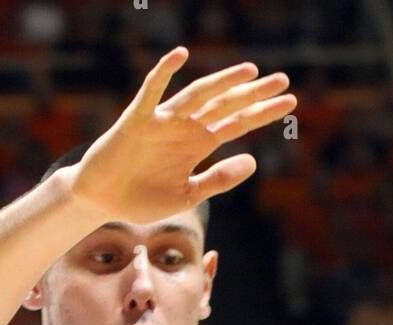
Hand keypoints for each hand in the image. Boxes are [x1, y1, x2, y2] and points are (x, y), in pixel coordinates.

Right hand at [67, 48, 295, 222]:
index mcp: (198, 145)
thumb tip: (254, 161)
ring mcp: (162, 122)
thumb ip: (218, 180)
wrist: (102, 200)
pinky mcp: (137, 120)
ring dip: (223, 83)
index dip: (262, 113)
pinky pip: (151, 92)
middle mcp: (184, 128)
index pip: (237, 124)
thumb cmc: (142, 198)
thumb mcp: (188, 194)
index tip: (290, 104)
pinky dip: (164, 73)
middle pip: (225, 106)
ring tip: (250, 72)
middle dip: (253, 94)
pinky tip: (181, 55)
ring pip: (197, 96)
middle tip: (283, 81)